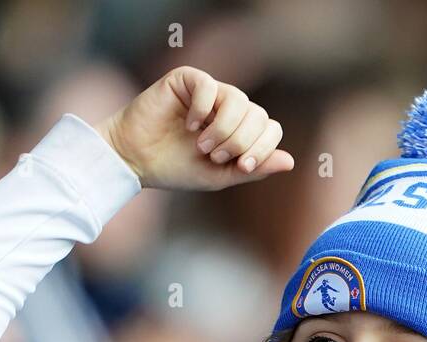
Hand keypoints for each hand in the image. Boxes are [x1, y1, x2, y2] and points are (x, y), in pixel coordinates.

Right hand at [98, 66, 293, 190]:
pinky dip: (202, 110)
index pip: (271, 128)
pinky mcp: (187, 80)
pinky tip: (189, 124)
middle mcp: (228, 106)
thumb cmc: (175, 168)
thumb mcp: (219, 176)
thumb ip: (253, 168)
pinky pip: (209, 86)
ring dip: (224, 128)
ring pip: (238, 99)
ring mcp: (209, 91)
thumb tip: (290, 161)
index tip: (241, 165)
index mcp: (240, 128)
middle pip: (258, 114)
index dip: (262, 147)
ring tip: (203, 145)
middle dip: (241, 141)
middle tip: (214, 155)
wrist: (135, 160)